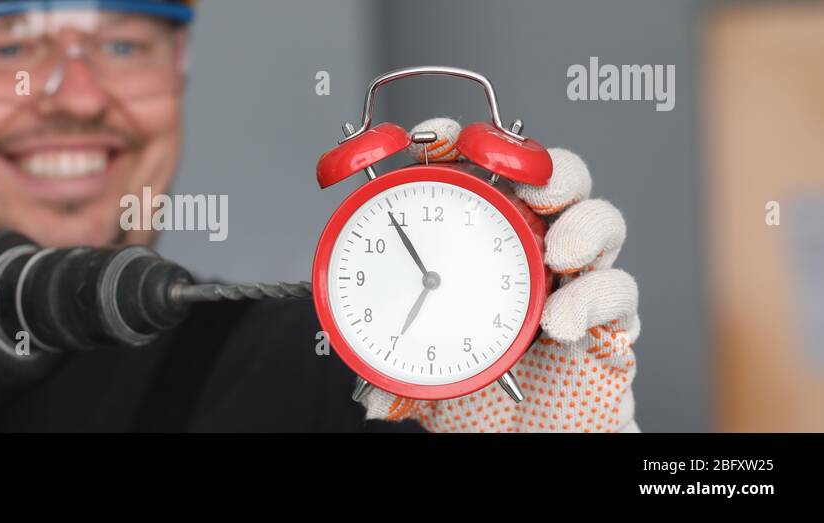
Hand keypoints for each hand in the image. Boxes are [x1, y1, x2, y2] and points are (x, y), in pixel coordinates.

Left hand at [360, 117, 640, 432]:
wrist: (521, 445)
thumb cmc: (476, 396)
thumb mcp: (416, 368)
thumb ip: (388, 362)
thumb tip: (360, 372)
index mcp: (478, 244)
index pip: (473, 173)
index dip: (455, 144)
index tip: (428, 139)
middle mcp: (530, 251)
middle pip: (551, 176)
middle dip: (541, 162)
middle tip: (522, 175)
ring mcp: (574, 281)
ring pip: (599, 219)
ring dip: (583, 224)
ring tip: (561, 250)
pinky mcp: (610, 322)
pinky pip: (617, 292)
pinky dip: (591, 299)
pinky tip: (559, 322)